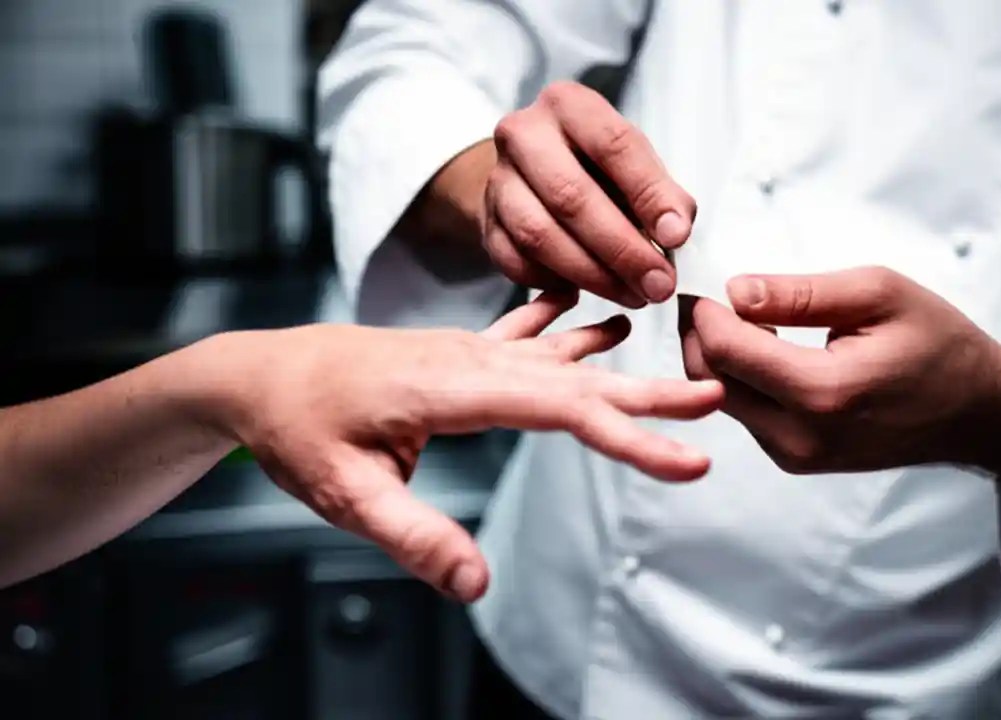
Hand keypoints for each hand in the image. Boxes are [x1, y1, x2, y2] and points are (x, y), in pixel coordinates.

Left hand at [209, 292, 722, 601]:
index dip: (630, 437)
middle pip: (576, 376)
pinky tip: (580, 311)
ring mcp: (465, 351)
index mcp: (452, 387)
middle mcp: (469, 358)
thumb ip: (414, 537)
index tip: (688, 459)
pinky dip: (560, 325)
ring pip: (557, 354)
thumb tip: (477, 586)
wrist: (260, 373)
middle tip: (714, 394)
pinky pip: (522, 334)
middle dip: (648, 391)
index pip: (562, 410)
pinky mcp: (456, 355)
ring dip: (614, 358)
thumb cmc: (297, 430)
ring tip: (668, 344)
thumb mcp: (345, 496)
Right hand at [422, 82, 696, 306]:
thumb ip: (662, 194)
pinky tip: (588, 289)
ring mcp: (498, 180)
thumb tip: (673, 234)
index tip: (677, 237)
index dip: (649, 195)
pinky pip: (518, 263)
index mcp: (570, 105)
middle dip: (622, 249)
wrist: (533, 175)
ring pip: (540, 236)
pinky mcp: (486, 224)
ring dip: (593, 274)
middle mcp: (524, 134)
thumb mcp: (636, 165)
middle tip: (658, 283)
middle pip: (571, 196)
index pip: (614, 146)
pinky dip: (556, 282)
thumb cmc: (596, 169)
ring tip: (632, 294)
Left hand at [679, 267, 1000, 473]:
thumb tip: (735, 291)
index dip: (703, 313)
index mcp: (824, 391)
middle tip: (711, 299)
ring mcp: (797, 456)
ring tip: (746, 321)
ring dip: (720, 360)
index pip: (726, 351)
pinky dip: (741, 382)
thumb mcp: (879, 294)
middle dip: (700, 337)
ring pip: (722, 402)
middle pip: (709, 382)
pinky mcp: (797, 461)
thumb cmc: (938, 344)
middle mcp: (801, 436)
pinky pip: (747, 416)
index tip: (702, 284)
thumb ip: (800, 293)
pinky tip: (767, 352)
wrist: (977, 411)